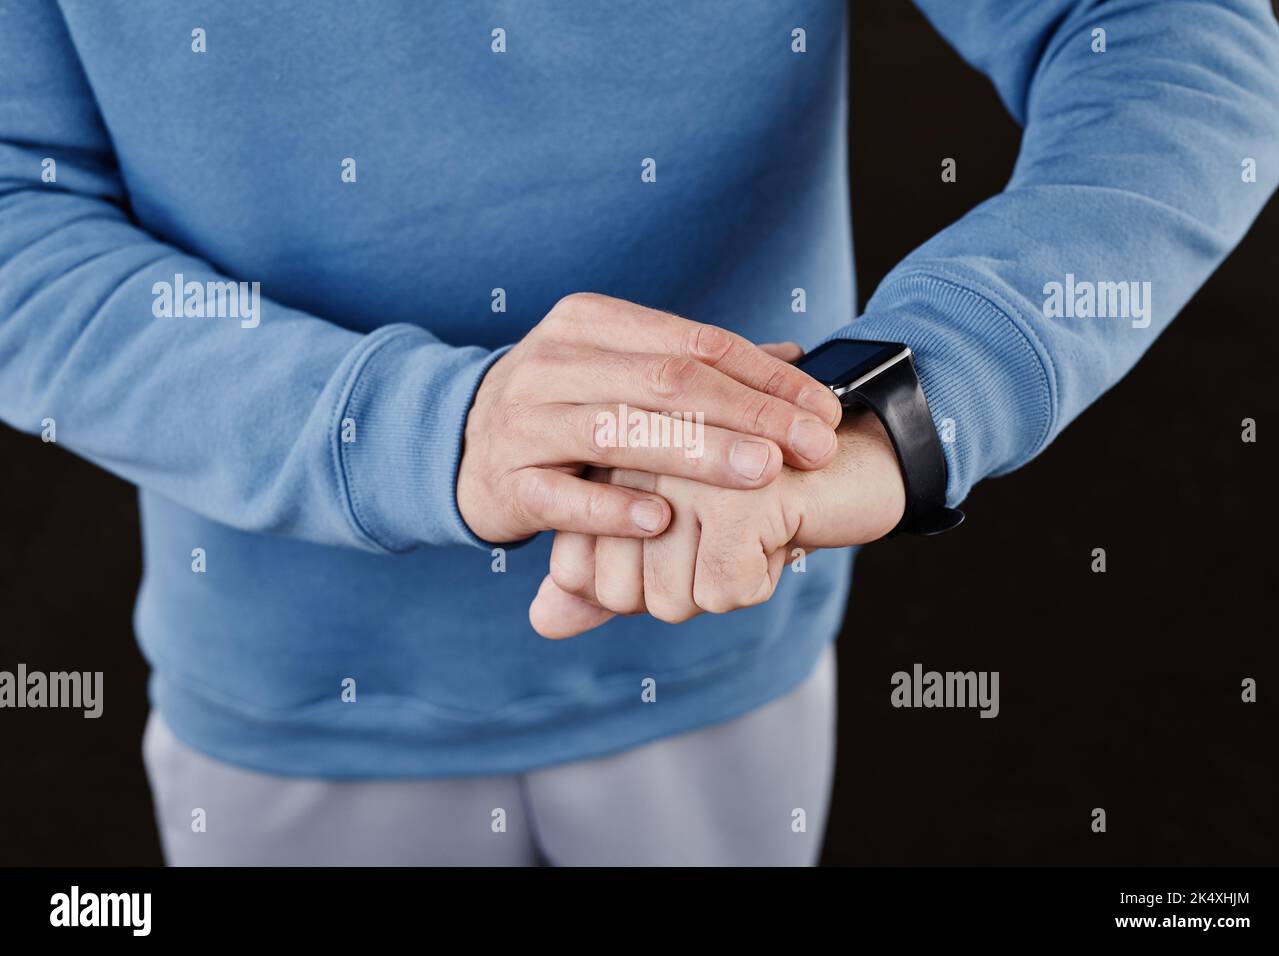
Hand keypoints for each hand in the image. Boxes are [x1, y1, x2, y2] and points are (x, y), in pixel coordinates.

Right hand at [456, 293, 842, 542]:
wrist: (456, 444)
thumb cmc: (564, 406)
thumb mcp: (623, 368)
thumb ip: (698, 364)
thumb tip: (793, 355)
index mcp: (593, 323)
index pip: (696, 341)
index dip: (766, 376)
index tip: (822, 412)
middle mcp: (556, 362)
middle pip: (668, 381)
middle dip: (750, 414)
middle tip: (812, 446)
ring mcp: (526, 421)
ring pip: (621, 432)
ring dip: (699, 454)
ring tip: (762, 474)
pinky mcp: (507, 482)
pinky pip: (564, 497)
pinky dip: (613, 508)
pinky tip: (663, 519)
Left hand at [529, 410, 904, 637]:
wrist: (853, 457)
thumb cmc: (753, 502)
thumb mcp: (669, 541)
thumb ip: (598, 581)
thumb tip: (543, 622)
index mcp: (604, 453)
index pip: (573, 570)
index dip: (632, 583)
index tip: (683, 539)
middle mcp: (631, 450)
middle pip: (617, 593)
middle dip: (680, 588)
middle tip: (724, 536)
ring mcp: (682, 467)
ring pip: (667, 600)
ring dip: (724, 585)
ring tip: (753, 528)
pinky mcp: (737, 492)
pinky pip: (722, 595)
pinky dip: (760, 580)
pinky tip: (780, 532)